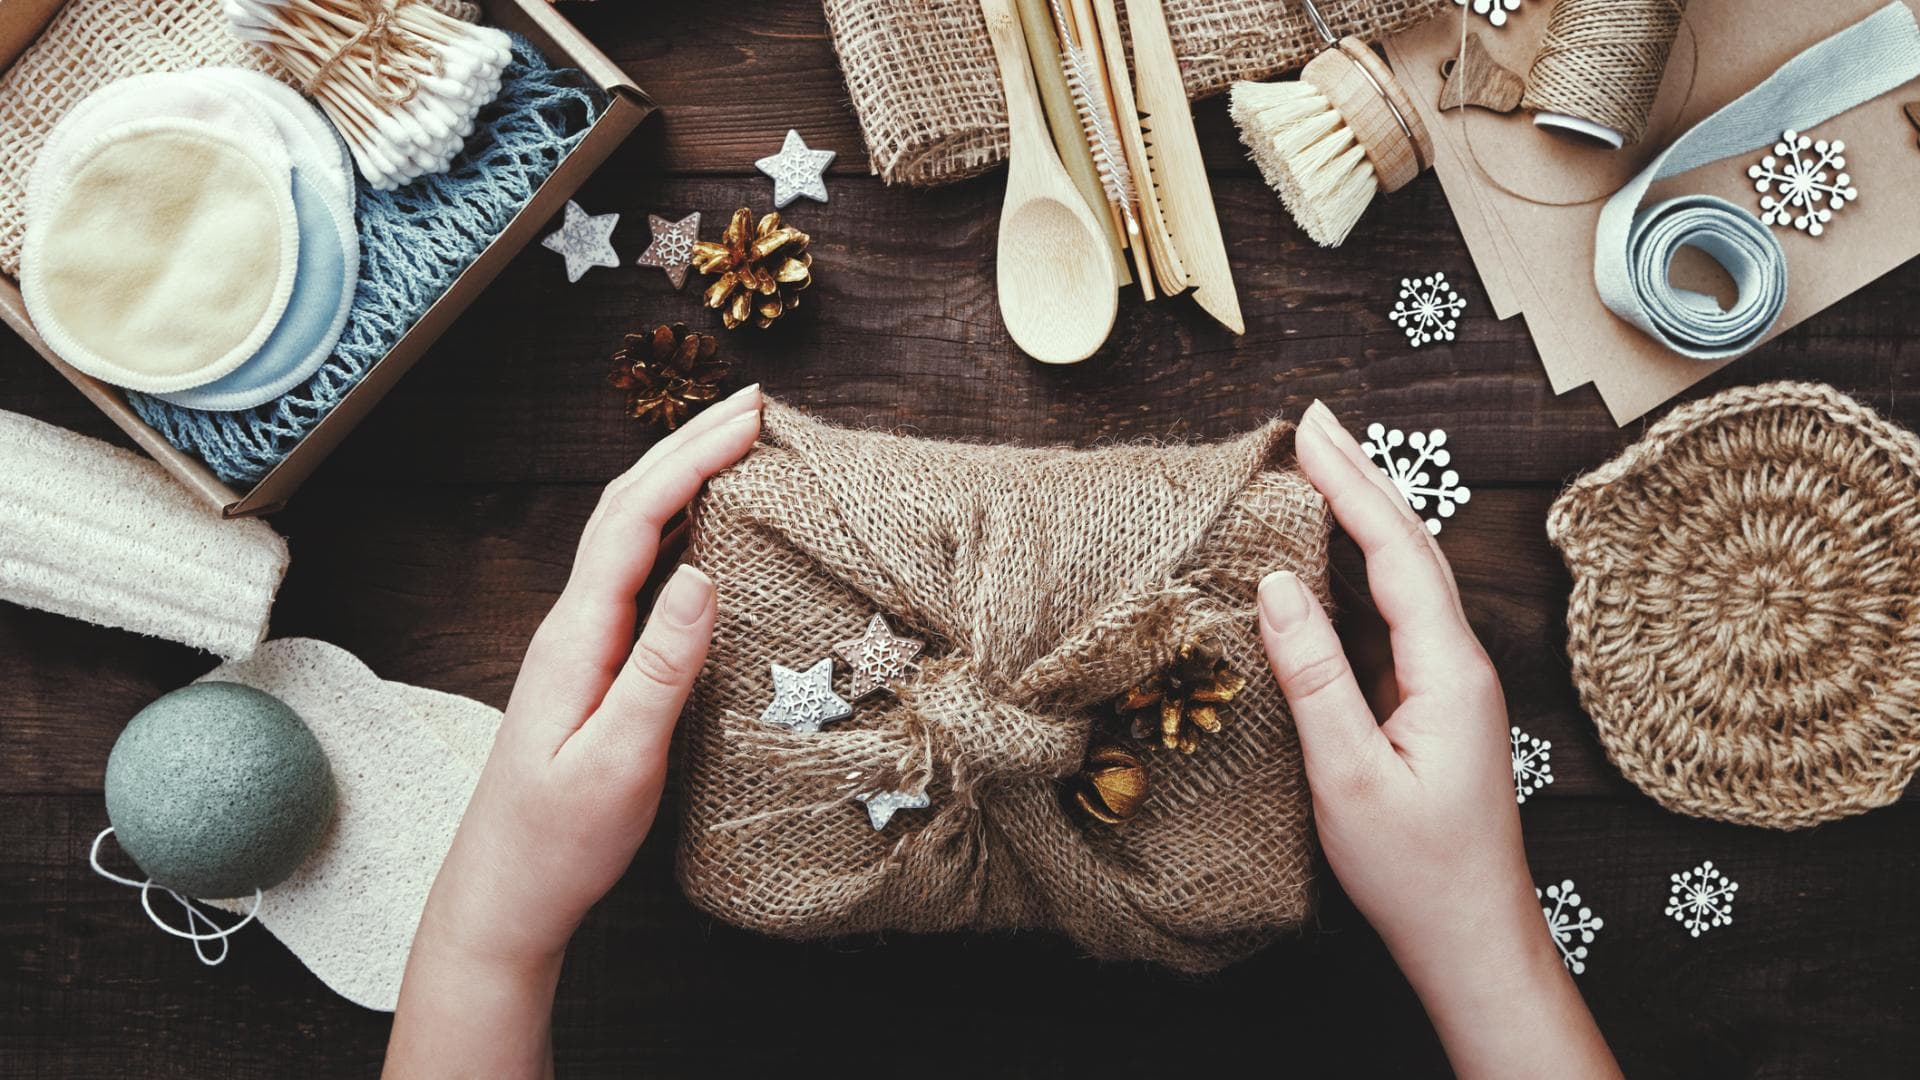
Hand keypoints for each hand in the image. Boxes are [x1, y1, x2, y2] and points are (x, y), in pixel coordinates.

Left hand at [385, 385, 762, 1079]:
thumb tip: (702, 574)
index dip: (693, 460)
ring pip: (627, 534)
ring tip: (733, 445)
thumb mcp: (619, 762)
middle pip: (627, 508)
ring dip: (678, 477)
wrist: (502, 896)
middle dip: (687, 446)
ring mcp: (577, 643)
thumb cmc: (560, 841)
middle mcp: (572, 625)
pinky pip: (633, 572)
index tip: (752, 420)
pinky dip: (672, 527)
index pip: (637, 520)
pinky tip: (700, 532)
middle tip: (753, 404)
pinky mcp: (590, 667)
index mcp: (577, 637)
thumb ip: (660, 670)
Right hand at [1256, 401, 1618, 1079]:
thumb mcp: (1348, 778)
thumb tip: (1277, 585)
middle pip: (1412, 546)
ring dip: (1364, 514)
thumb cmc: (1414, 871)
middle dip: (1362, 477)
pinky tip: (1330, 556)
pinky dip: (1360, 567)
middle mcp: (1459, 664)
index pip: (1397, 553)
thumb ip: (1315, 677)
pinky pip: (1394, 614)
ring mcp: (1448, 683)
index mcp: (1448, 672)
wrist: (1472, 937)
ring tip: (1319, 464)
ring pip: (1407, 576)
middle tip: (1313, 420)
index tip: (1309, 432)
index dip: (1352, 486)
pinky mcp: (1430, 704)